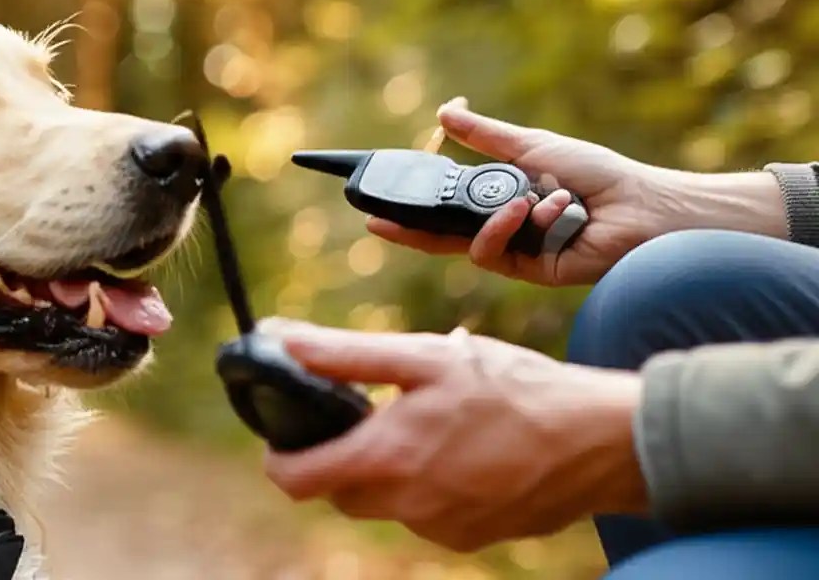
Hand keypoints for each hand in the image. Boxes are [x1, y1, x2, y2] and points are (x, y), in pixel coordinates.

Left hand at [259, 318, 647, 553]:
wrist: (600, 440)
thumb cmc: (514, 388)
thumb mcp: (426, 357)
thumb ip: (346, 354)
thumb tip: (280, 340)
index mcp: (385, 459)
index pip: (295, 480)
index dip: (279, 456)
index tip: (287, 432)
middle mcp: (406, 506)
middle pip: (339, 491)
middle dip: (341, 455)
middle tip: (369, 413)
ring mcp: (439, 528)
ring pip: (385, 502)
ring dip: (390, 467)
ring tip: (432, 421)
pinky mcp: (470, 538)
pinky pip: (426, 513)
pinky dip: (429, 484)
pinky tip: (464, 448)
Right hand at [369, 98, 785, 285]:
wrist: (641, 209)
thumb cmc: (598, 176)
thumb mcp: (532, 147)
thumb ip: (486, 138)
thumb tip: (444, 114)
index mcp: (499, 202)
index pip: (444, 206)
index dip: (411, 204)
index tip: (380, 194)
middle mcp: (502, 230)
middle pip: (439, 235)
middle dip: (408, 229)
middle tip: (376, 220)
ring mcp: (513, 253)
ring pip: (464, 244)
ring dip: (494, 216)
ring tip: (530, 198)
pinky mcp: (528, 271)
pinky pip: (492, 254)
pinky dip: (509, 227)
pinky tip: (542, 208)